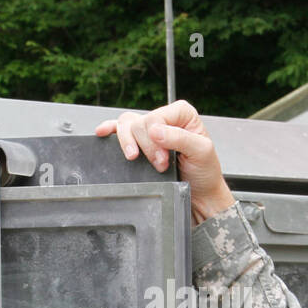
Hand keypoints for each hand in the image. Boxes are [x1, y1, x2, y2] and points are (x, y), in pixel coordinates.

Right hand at [95, 99, 235, 225]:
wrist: (200, 194)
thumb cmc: (204, 172)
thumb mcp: (201, 152)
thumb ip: (180, 138)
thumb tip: (155, 130)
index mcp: (182, 113)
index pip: (155, 116)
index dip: (154, 139)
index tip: (164, 158)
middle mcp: (165, 117)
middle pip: (139, 122)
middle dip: (146, 146)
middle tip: (160, 164)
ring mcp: (151, 130)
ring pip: (127, 124)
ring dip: (128, 144)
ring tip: (134, 158)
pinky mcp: (141, 142)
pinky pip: (119, 129)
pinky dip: (110, 129)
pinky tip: (103, 133)